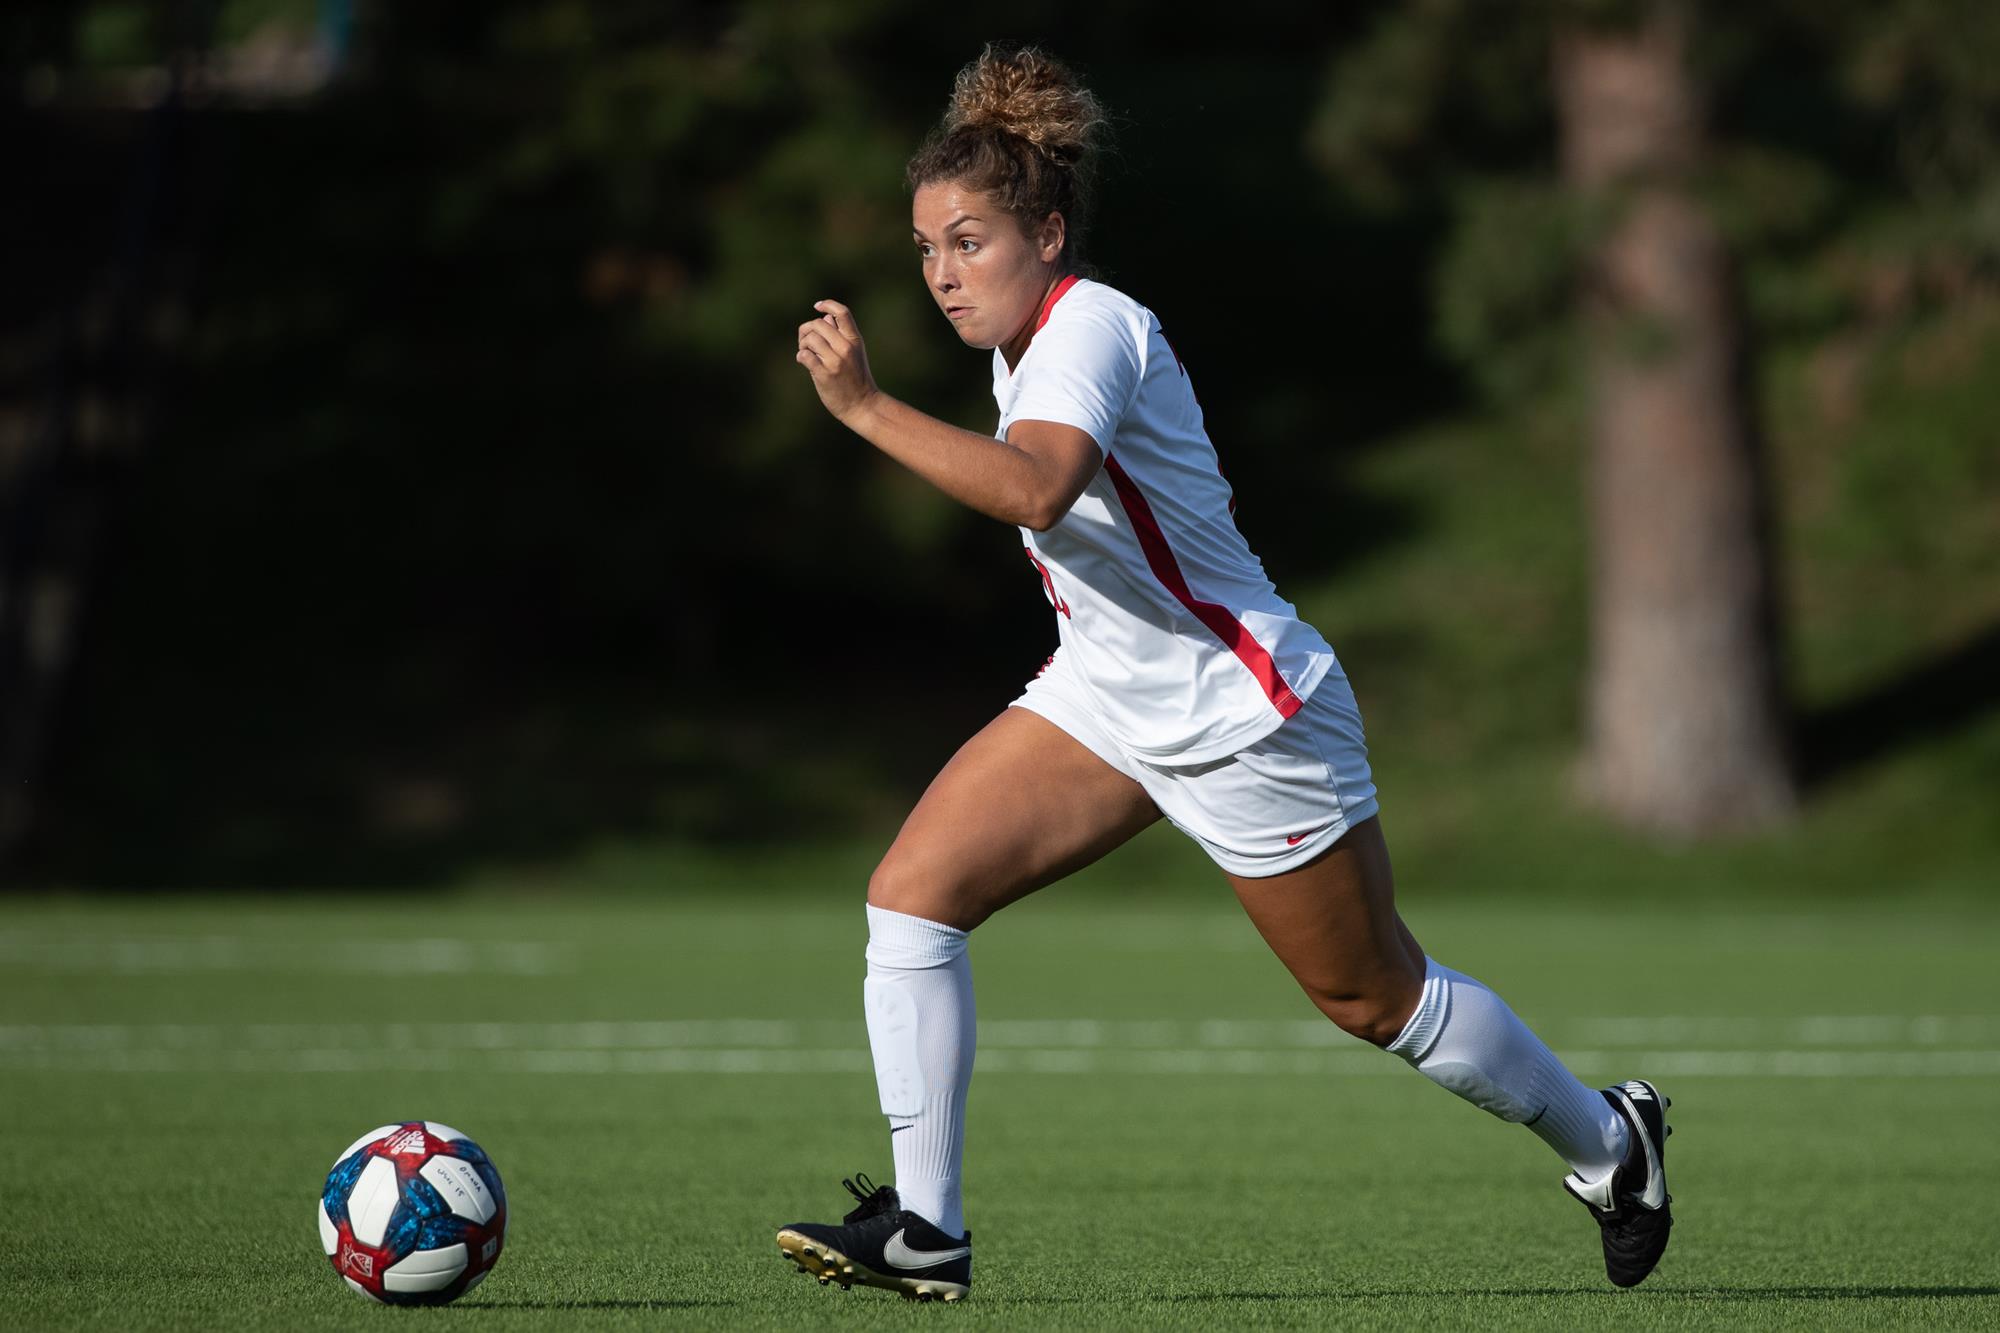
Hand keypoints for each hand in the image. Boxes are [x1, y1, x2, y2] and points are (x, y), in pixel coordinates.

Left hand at [795, 299, 878, 426]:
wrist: (863, 405)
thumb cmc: (856, 379)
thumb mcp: (855, 353)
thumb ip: (841, 336)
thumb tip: (826, 318)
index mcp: (855, 340)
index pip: (842, 312)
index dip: (828, 304)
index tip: (817, 307)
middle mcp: (846, 348)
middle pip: (819, 324)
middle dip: (808, 330)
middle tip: (807, 342)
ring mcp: (835, 361)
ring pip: (810, 339)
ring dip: (803, 344)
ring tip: (807, 353)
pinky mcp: (824, 374)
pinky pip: (804, 355)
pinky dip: (801, 356)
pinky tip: (805, 362)